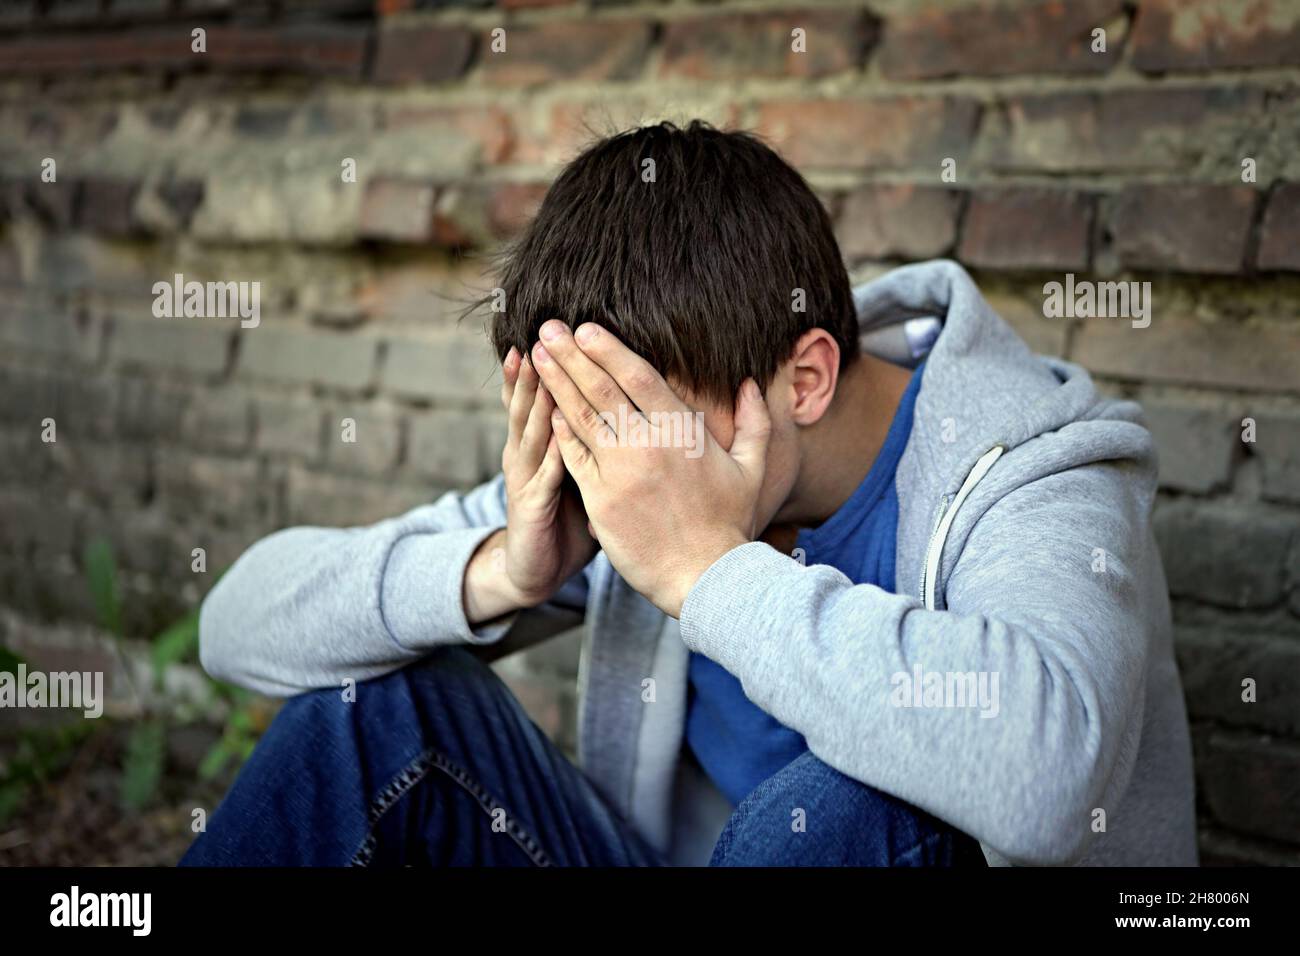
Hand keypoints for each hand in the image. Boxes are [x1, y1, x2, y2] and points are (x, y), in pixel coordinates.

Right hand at [463, 346, 596, 623]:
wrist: (535, 567)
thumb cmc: (566, 519)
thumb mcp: (584, 474)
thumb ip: (598, 440)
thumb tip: (629, 407)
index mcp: (546, 442)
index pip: (550, 393)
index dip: (559, 363)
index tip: (571, 329)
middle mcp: (531, 453)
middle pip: (534, 401)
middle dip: (543, 365)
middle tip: (547, 329)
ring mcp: (527, 478)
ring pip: (531, 429)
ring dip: (534, 396)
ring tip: (536, 361)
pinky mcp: (531, 506)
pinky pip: (543, 472)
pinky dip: (549, 448)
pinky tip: (555, 426)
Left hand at [530, 321, 769, 617]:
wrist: (704, 578)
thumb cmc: (729, 524)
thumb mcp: (752, 470)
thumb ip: (754, 423)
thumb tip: (750, 383)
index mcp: (681, 432)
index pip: (637, 376)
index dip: (608, 349)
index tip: (585, 329)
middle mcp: (646, 445)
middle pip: (601, 389)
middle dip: (571, 355)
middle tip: (548, 327)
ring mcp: (618, 473)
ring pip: (580, 417)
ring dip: (556, 383)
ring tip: (537, 355)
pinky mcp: (599, 500)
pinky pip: (573, 457)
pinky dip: (558, 430)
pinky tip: (545, 408)